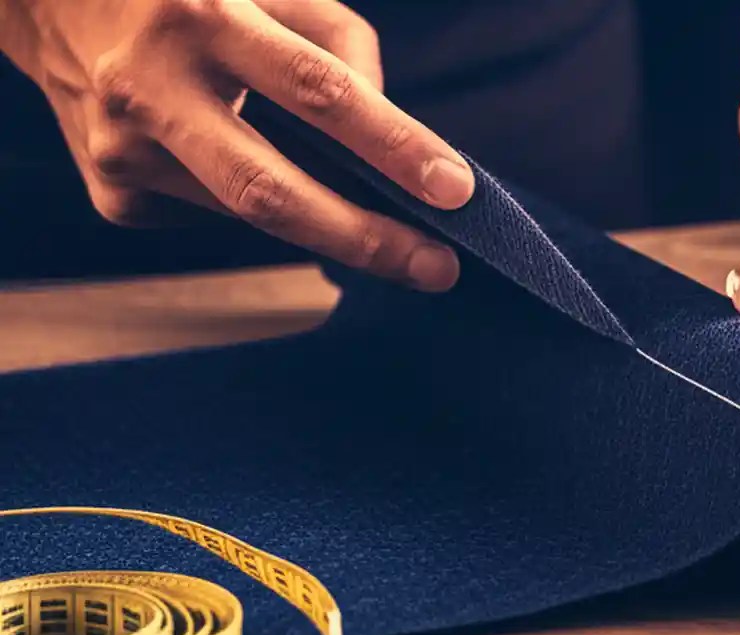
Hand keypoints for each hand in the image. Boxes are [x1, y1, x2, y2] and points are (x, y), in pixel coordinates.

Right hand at [0, 0, 472, 290]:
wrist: (47, 1)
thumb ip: (341, 49)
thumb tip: (388, 140)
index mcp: (204, 13)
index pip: (316, 91)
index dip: (392, 144)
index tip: (456, 189)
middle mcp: (152, 85)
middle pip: (272, 190)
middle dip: (366, 239)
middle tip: (440, 268)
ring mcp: (121, 148)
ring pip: (250, 214)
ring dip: (328, 227)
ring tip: (386, 233)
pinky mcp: (113, 193)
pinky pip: (219, 214)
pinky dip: (256, 201)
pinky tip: (246, 167)